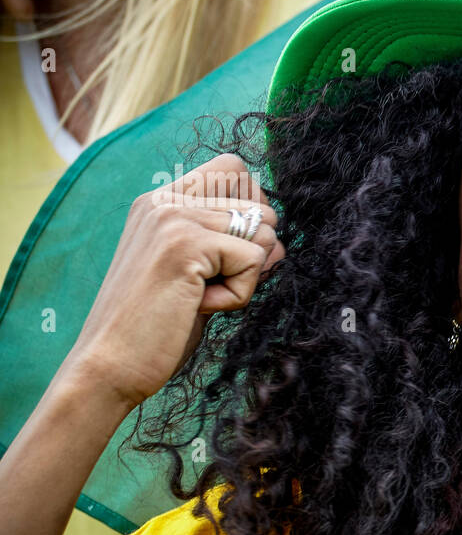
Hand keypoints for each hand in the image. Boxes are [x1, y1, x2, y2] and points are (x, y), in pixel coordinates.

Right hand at [64, 154, 284, 407]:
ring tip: (198, 296)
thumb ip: (232, 246)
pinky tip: (197, 307)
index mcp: (161, 201)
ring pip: (264, 235)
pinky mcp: (185, 244)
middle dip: (252, 256)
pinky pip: (255, 261)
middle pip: (261, 205)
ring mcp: (173, 218)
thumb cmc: (158, 327)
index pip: (234, 169)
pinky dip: (239, 295)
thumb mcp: (199, 276)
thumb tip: (278, 239)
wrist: (110, 365)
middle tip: (206, 286)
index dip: (249, 213)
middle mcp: (165, 199)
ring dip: (245, 278)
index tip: (221, 257)